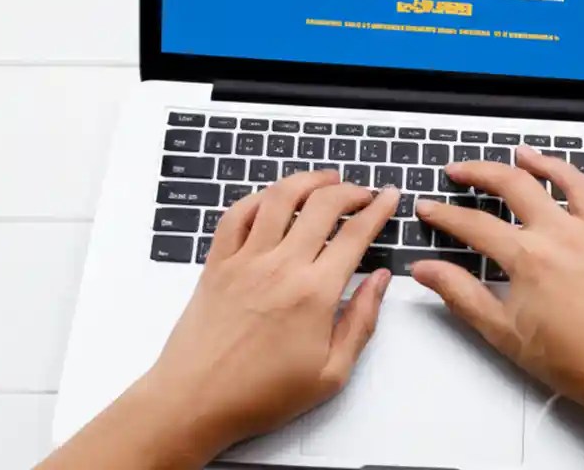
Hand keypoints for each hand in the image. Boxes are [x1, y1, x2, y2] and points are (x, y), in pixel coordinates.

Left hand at [142, 172, 398, 453]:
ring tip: (326, 180)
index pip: (356, 233)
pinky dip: (259, 198)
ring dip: (308, 181)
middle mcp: (281, 267)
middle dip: (350, 191)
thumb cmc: (261, 395)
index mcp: (315, 293)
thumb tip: (381, 281)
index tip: (389, 197)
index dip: (378, 209)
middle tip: (363, 193)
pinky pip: (237, 214)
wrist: (194, 402)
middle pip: (322, 205)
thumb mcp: (331, 373)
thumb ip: (362, 321)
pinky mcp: (217, 264)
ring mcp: (245, 261)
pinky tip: (274, 199)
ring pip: (280, 198)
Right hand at [411, 147, 583, 468]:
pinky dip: (567, 174)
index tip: (428, 208)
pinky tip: (554, 171)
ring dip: (528, 162)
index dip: (444, 215)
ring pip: (553, 179)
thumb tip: (425, 269)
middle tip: (455, 173)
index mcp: (527, 258)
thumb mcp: (503, 331)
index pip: (473, 224)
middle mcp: (557, 234)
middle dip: (477, 173)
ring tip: (510, 155)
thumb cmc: (570, 357)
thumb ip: (460, 294)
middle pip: (510, 185)